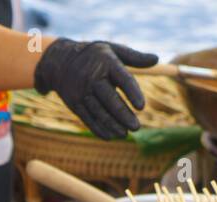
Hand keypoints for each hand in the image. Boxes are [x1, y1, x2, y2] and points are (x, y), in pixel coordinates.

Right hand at [34, 39, 159, 139]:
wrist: (60, 61)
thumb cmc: (94, 55)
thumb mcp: (113, 50)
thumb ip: (134, 57)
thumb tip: (156, 59)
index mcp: (107, 63)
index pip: (123, 79)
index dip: (133, 93)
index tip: (142, 107)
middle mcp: (92, 78)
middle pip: (110, 100)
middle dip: (123, 115)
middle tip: (136, 127)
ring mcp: (82, 92)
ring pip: (99, 112)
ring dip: (113, 125)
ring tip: (125, 134)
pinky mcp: (74, 103)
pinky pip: (88, 119)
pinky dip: (99, 129)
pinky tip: (110, 136)